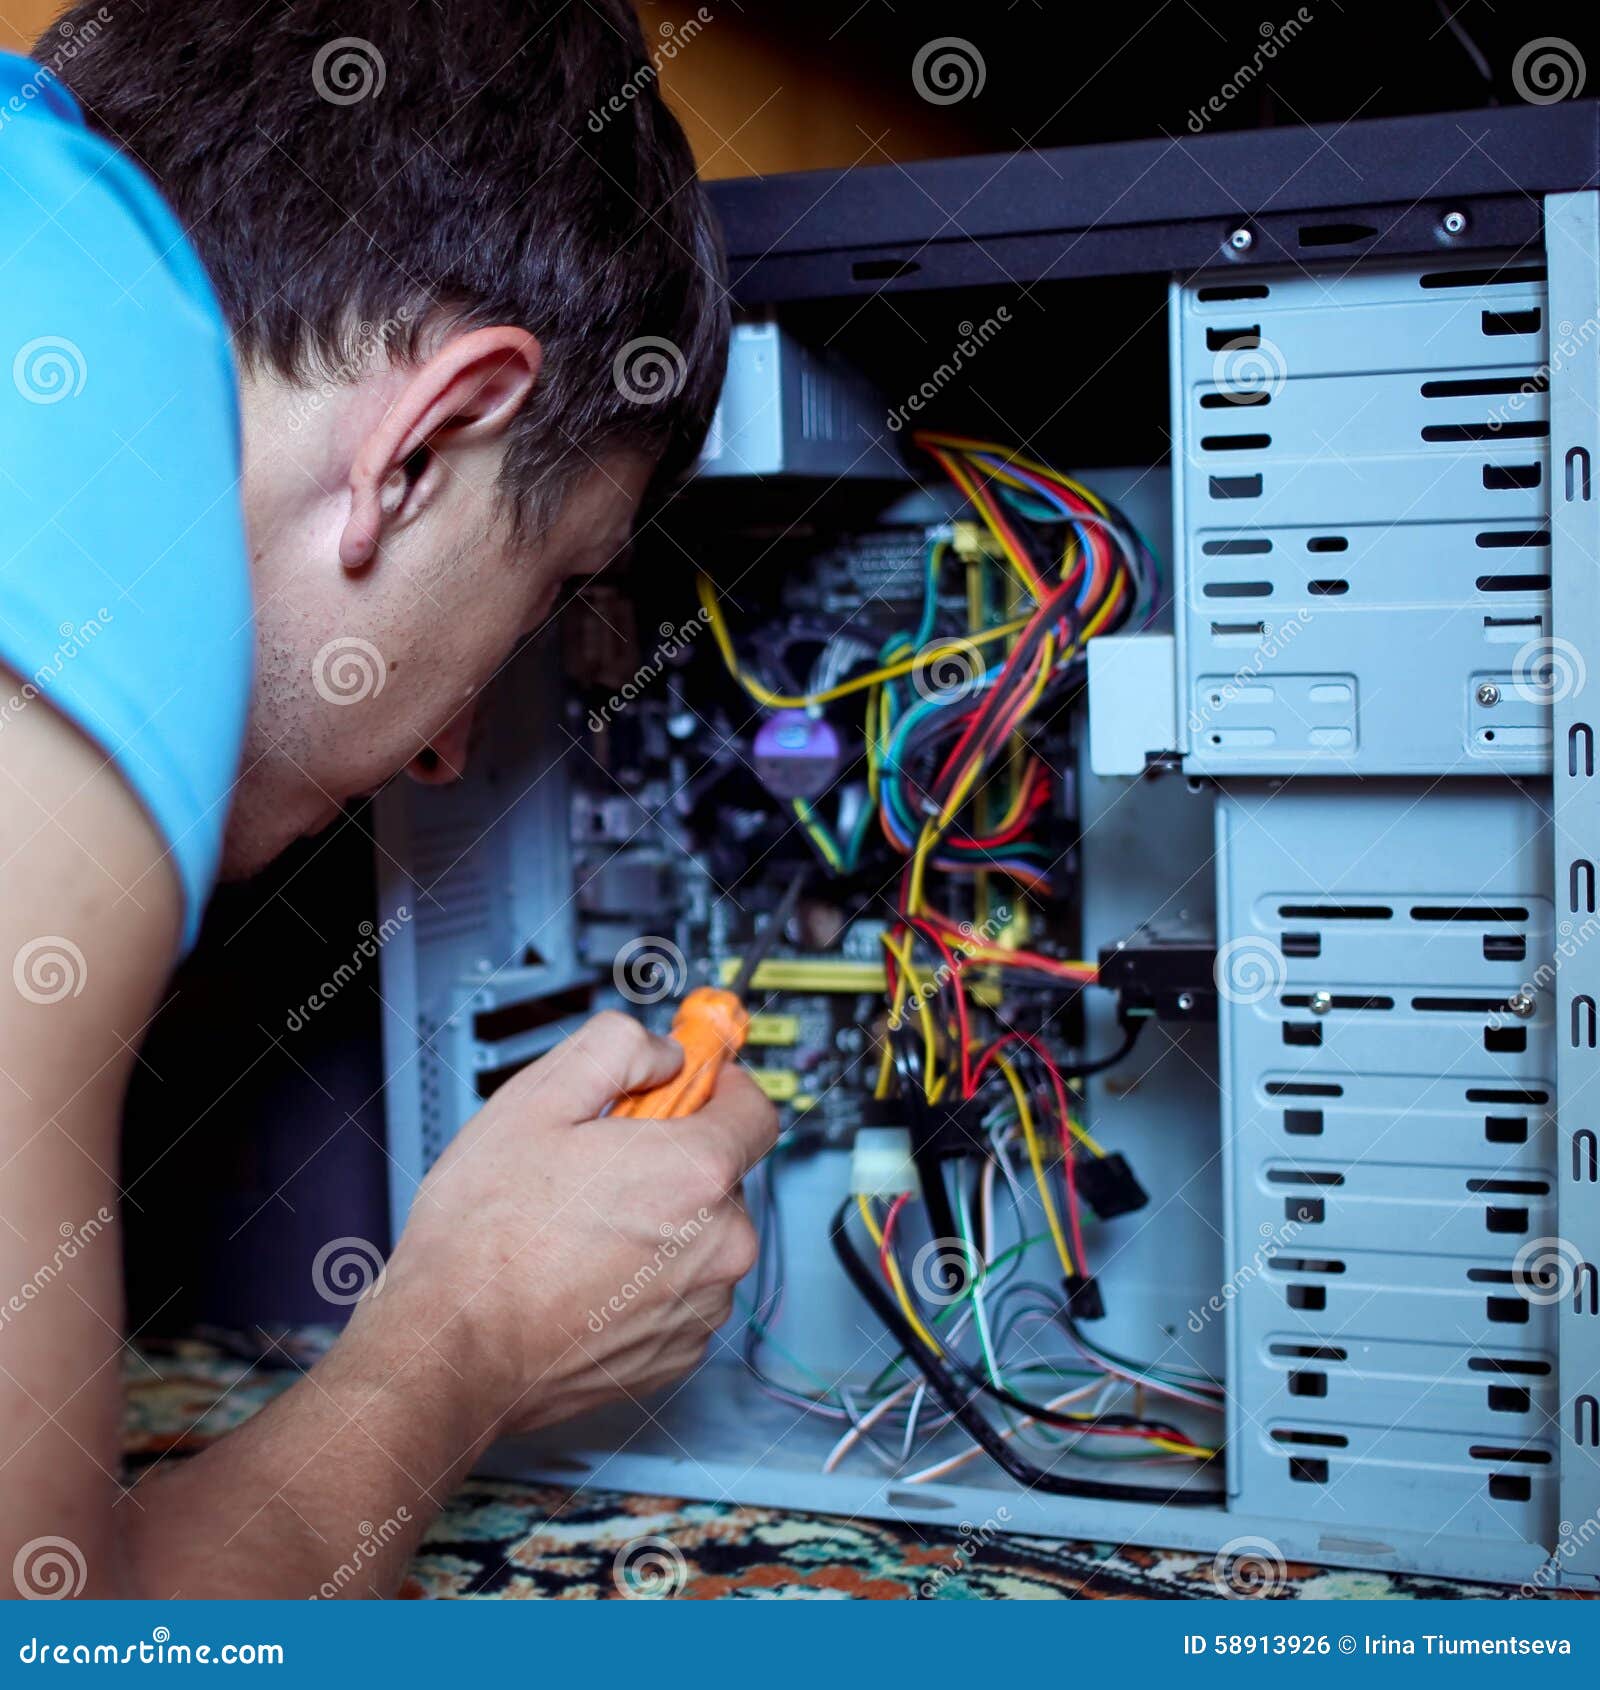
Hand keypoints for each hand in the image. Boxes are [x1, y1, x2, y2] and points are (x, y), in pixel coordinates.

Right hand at [373, 1011, 777, 1440]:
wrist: (452, 1353)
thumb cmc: (483, 1240)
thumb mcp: (536, 1099)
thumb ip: (617, 1049)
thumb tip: (663, 1053)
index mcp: (695, 1174)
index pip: (756, 1109)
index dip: (718, 1087)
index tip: (687, 1086)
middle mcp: (719, 1245)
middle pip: (722, 1174)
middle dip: (672, 1158)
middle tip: (599, 1164)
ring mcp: (702, 1307)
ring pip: (702, 1236)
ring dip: (661, 1222)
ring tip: (579, 1229)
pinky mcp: (680, 1353)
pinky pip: (683, 1291)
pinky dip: (648, 1278)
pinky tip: (585, 1275)